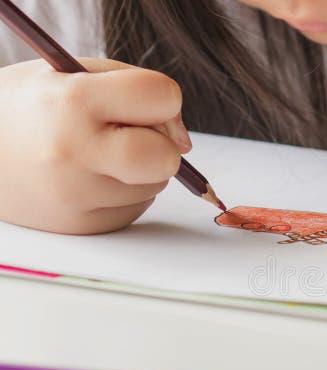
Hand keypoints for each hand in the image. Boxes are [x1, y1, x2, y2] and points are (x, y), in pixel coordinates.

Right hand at [0, 58, 190, 233]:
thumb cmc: (32, 107)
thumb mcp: (72, 73)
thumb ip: (136, 89)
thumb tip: (182, 140)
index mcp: (72, 103)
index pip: (161, 97)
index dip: (161, 99)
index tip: (144, 103)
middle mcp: (74, 154)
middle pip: (166, 157)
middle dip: (162, 144)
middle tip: (133, 135)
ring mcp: (77, 196)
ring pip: (155, 184)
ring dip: (140, 168)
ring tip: (96, 153)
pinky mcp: (83, 226)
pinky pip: (136, 207)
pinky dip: (124, 192)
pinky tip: (89, 177)